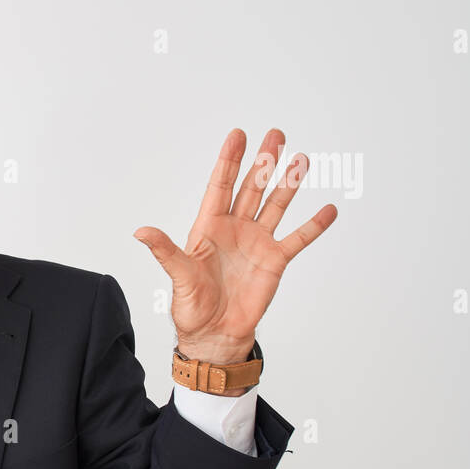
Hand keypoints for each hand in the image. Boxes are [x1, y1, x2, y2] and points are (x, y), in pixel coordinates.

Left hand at [133, 128, 336, 365]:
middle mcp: (234, 229)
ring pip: (275, 205)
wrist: (215, 333)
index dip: (229, 161)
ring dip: (288, 183)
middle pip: (251, 188)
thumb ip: (165, 250)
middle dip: (263, 162)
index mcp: (209, 228)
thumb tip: (140, 231)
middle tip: (276, 135)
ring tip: (301, 159)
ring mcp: (257, 243)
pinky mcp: (275, 260)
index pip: (220, 186)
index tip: (238, 136)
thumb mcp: (178, 275)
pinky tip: (329, 209)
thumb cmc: (192, 306)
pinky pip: (298, 239)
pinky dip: (314, 225)